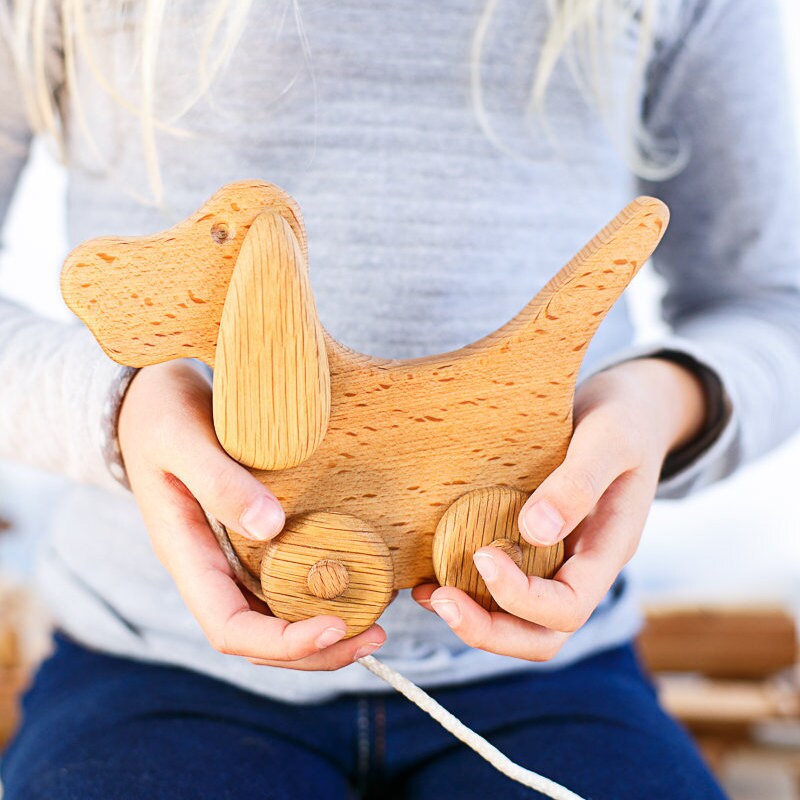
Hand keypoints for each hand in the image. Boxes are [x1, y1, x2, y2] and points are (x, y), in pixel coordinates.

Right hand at [118, 360, 384, 669]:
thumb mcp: (181, 440)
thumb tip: (271, 527)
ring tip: (375, 621)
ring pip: (273, 618)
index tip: (335, 625)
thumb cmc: (161, 416)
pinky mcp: (250, 539)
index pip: (228, 627)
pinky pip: (283, 584)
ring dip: (321, 634)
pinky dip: (318, 596)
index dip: (281, 641)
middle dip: (314, 651)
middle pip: (257, 639)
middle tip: (375, 632)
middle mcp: (209, 567)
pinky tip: (356, 583)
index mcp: (186, 555)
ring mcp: (230, 557)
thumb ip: (219, 482)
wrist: (151, 400)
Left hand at [412, 357, 706, 660]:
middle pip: (543, 634)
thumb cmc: (624, 420)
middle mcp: (582, 566)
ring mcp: (558, 560)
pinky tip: (430, 573)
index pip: (568, 606)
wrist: (628, 409)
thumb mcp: (610, 440)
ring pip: (520, 621)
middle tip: (440, 600)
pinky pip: (502, 586)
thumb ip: (578, 483)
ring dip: (474, 619)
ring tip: (428, 594)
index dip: (521, 597)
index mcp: (608, 550)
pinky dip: (467, 590)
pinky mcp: (533, 545)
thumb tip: (535, 531)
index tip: (481, 555)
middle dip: (489, 630)